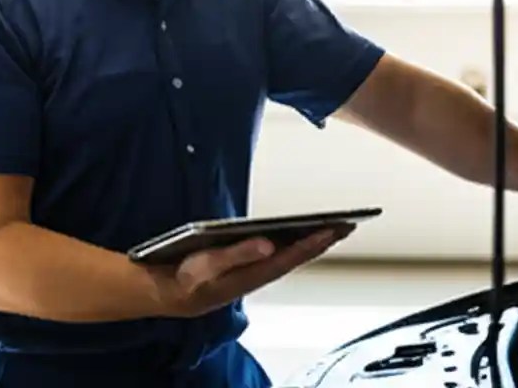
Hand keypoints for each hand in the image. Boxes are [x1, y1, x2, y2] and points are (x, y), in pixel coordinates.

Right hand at [152, 225, 354, 318]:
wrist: (168, 293)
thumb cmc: (186, 279)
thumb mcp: (205, 266)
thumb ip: (236, 254)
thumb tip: (267, 244)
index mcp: (251, 275)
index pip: (290, 256)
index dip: (314, 242)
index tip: (335, 228)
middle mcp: (258, 274)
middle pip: (298, 256)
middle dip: (324, 240)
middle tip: (349, 224)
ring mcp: (255, 272)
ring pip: (292, 255)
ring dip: (313, 241)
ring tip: (335, 226)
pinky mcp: (249, 267)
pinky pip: (281, 255)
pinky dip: (297, 243)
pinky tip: (305, 234)